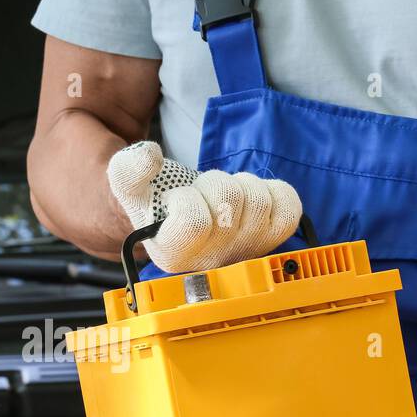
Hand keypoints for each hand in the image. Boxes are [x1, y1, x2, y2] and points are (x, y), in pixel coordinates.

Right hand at [107, 141, 302, 271]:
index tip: (177, 200)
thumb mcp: (132, 189)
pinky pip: (290, 206)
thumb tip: (150, 156)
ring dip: (241, 184)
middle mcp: (214, 261)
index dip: (187, 198)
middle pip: (230, 202)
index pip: (193, 222)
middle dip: (214, 183)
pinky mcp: (274, 239)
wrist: (185, 217)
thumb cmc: (159, 204)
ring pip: (259, 200)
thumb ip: (127, 170)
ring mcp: (248, 251)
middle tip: (202, 194)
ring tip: (225, 196)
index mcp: (175, 255)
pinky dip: (274, 191)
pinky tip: (252, 198)